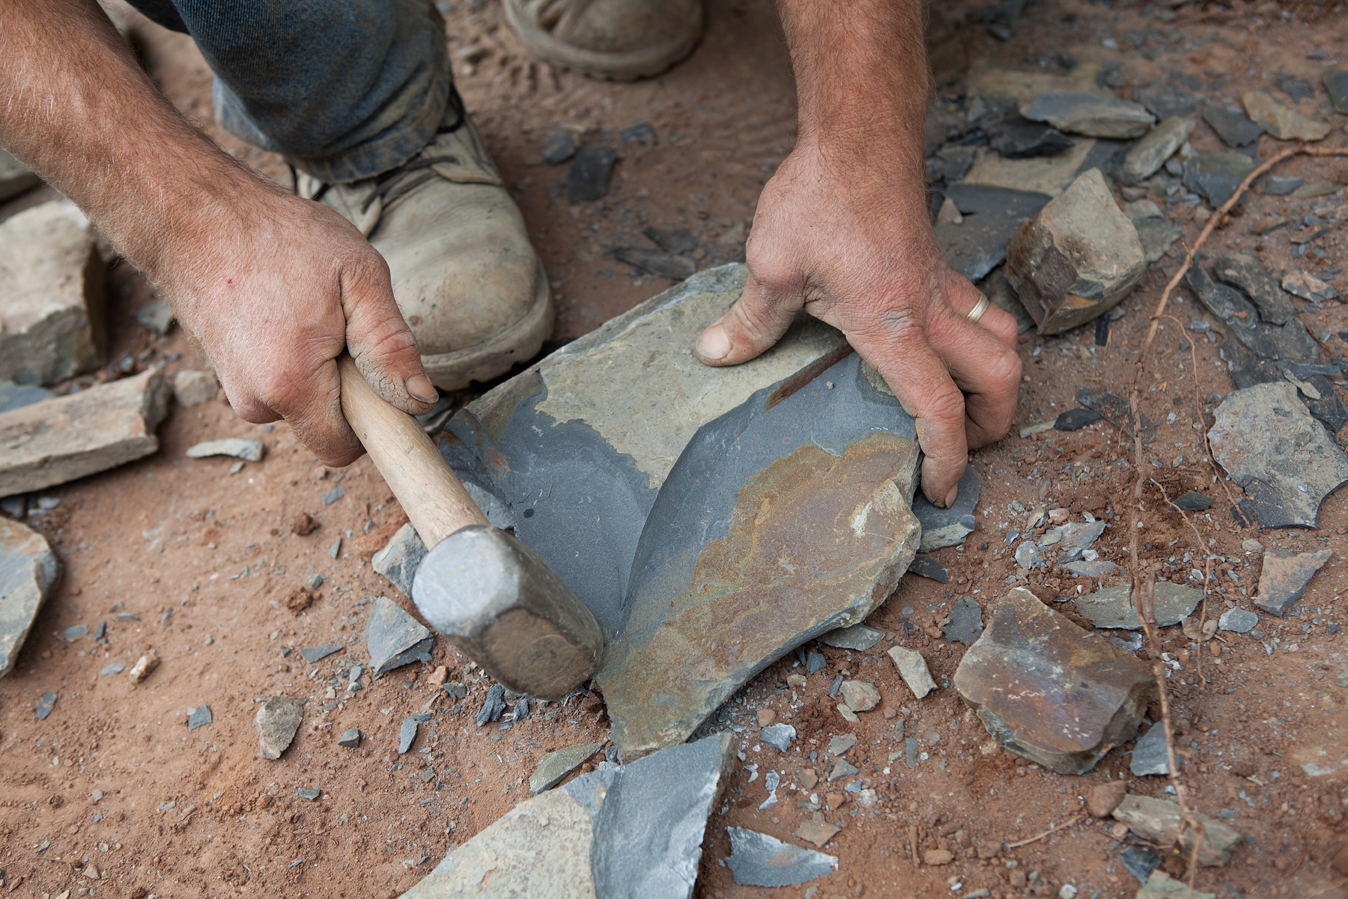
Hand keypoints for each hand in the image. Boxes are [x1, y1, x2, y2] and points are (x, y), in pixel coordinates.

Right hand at [153, 181, 437, 465]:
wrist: (192, 212)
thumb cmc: (276, 236)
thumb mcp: (358, 278)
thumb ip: (391, 347)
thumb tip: (420, 402)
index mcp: (291, 386)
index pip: (345, 448)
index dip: (374, 421)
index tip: (380, 378)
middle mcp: (256, 401)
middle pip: (327, 421)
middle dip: (348, 384)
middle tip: (340, 322)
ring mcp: (235, 389)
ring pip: (306, 399)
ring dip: (322, 365)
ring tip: (309, 308)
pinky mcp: (227, 374)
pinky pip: (281, 380)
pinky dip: (295, 355)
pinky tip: (285, 309)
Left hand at [694, 146, 1021, 507]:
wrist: (859, 133)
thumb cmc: (821, 193)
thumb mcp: (772, 262)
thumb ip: (750, 318)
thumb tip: (714, 353)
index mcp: (892, 325)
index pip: (937, 406)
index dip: (946, 456)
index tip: (938, 487)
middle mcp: (931, 310)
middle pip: (1000, 378)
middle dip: (994, 426)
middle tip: (963, 451)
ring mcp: (943, 286)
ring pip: (1002, 341)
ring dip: (995, 382)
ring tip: (964, 409)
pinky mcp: (939, 267)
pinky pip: (980, 313)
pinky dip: (978, 343)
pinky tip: (941, 351)